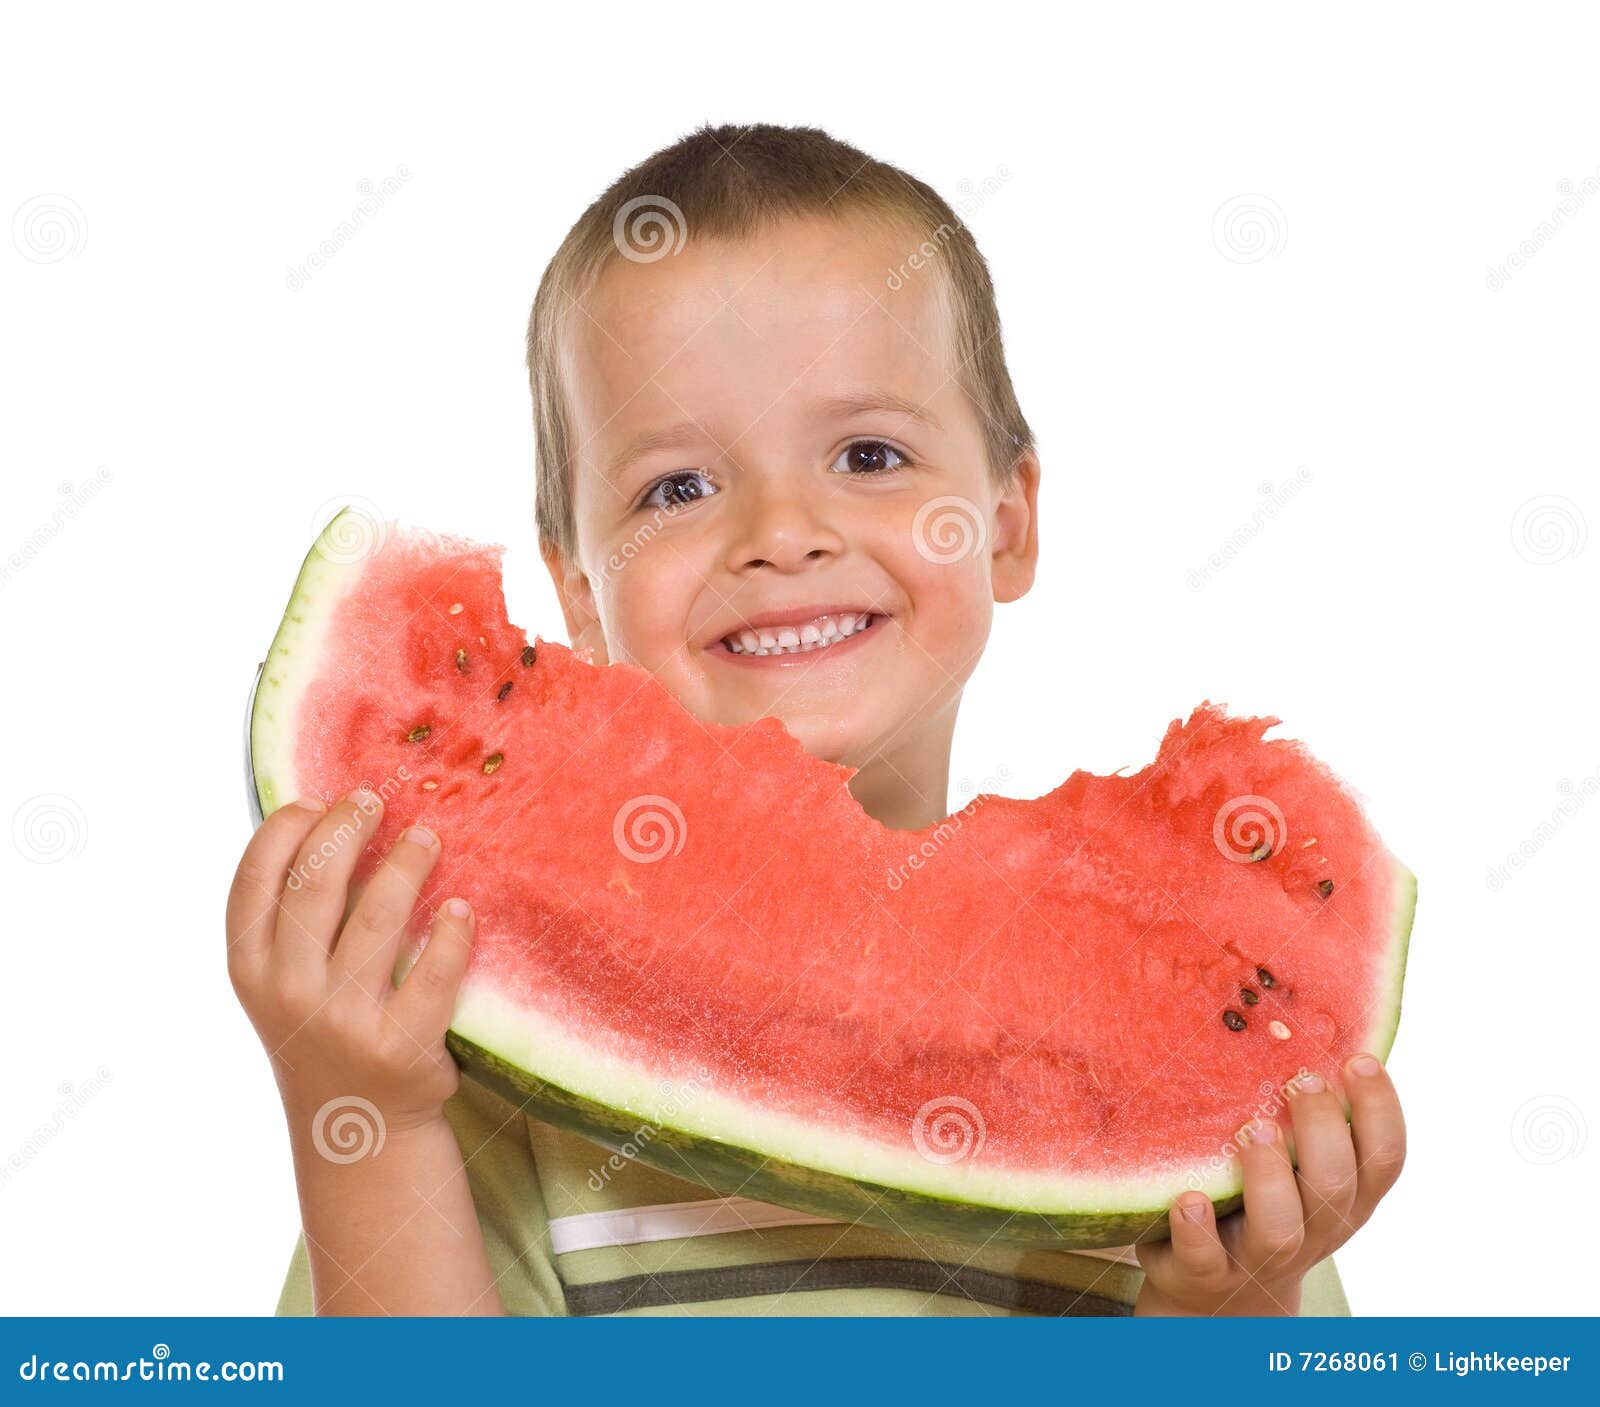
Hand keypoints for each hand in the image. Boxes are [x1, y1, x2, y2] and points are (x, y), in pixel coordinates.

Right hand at [225, 788, 475, 1138]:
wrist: (357, 1129)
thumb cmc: (325, 1031)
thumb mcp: (283, 983)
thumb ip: (292, 919)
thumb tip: (326, 821)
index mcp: (249, 970)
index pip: (254, 879)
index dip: (285, 828)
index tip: (319, 798)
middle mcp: (287, 994)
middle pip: (314, 884)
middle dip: (347, 828)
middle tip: (376, 801)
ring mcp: (342, 1023)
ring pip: (377, 918)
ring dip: (406, 864)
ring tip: (427, 838)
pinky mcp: (400, 1048)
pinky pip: (434, 973)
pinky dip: (450, 932)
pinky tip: (461, 907)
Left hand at [1134, 1057, 1405, 1315]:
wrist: (1210, 1287)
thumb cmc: (1258, 1199)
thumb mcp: (1292, 1164)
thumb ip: (1305, 1114)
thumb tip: (1305, 1019)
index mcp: (1343, 1199)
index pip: (1384, 1161)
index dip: (1381, 1112)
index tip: (1360, 1058)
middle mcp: (1311, 1232)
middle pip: (1337, 1189)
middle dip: (1324, 1131)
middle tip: (1302, 1080)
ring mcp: (1257, 1260)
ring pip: (1281, 1230)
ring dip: (1269, 1178)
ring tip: (1250, 1128)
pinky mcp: (1203, 1275)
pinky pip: (1204, 1258)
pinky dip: (1197, 1228)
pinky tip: (1186, 1195)